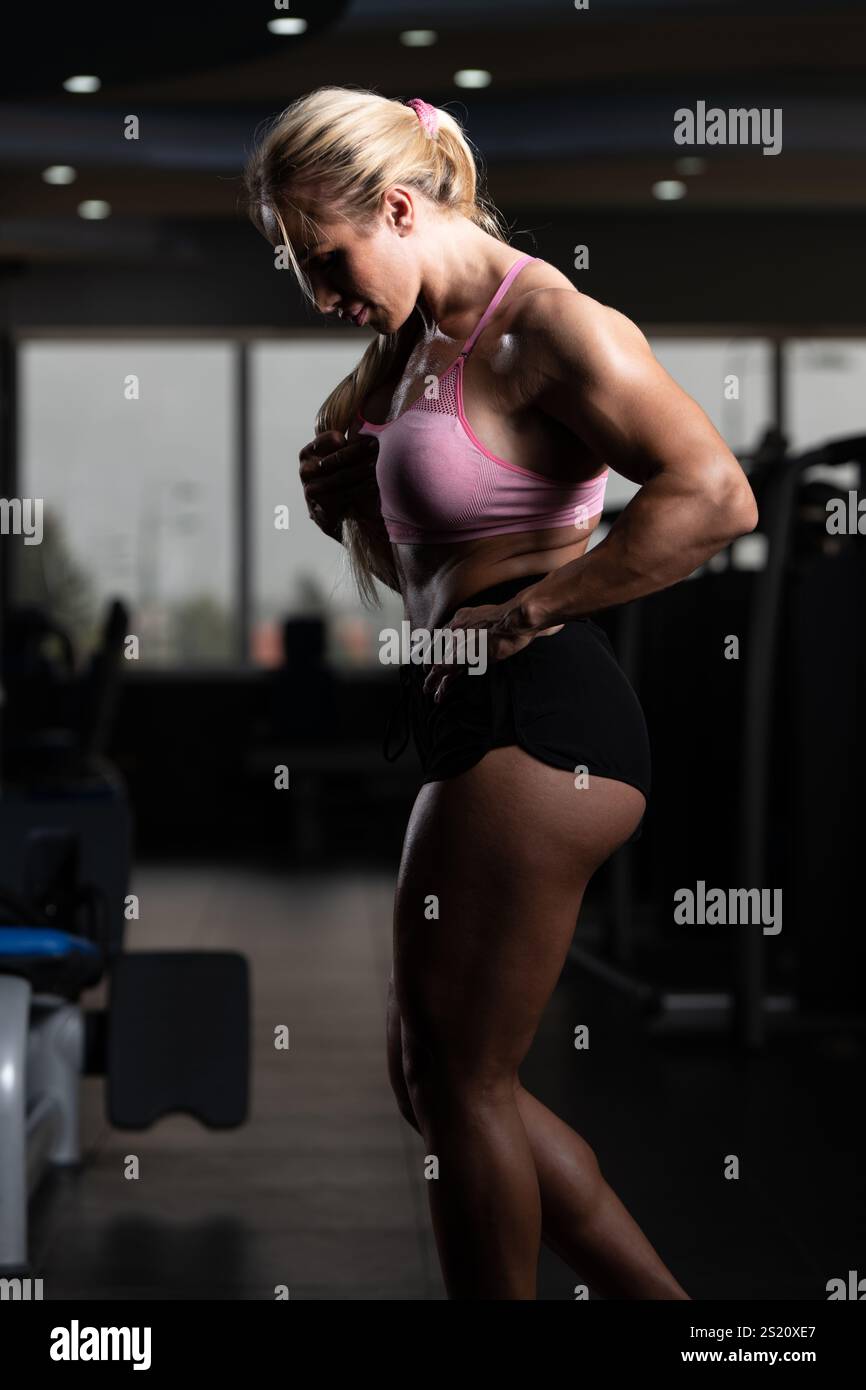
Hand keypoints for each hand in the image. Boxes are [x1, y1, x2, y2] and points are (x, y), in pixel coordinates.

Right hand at [299, 430, 380, 535]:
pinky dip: (364, 488)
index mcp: (307, 453)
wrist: (330, 517)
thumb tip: (367, 424)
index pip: (331, 440)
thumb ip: (342, 445)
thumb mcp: (333, 460)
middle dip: (362, 452)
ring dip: (365, 469)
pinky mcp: (321, 506)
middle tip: (380, 446)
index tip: (373, 437)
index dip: (353, 439)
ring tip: (382, 463)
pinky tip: (377, 484)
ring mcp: (312, 489)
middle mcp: (305, 470)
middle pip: (339, 458)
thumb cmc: (336, 482)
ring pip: (344, 476)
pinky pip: (347, 494)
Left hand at [421, 591, 563, 702]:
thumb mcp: (505, 620)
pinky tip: (435, 692)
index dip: (439, 650)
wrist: (516, 618)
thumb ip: (502, 626)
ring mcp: (458, 642)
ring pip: (439, 663)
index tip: (435, 659)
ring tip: (429, 690)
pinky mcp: (462, 656)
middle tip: (426, 677)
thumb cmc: (517, 619)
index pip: (446, 636)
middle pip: (439, 651)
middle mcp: (456, 629)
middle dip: (432, 665)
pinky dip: (439, 682)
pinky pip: (445, 671)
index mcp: (463, 618)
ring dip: (433, 678)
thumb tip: (523, 632)